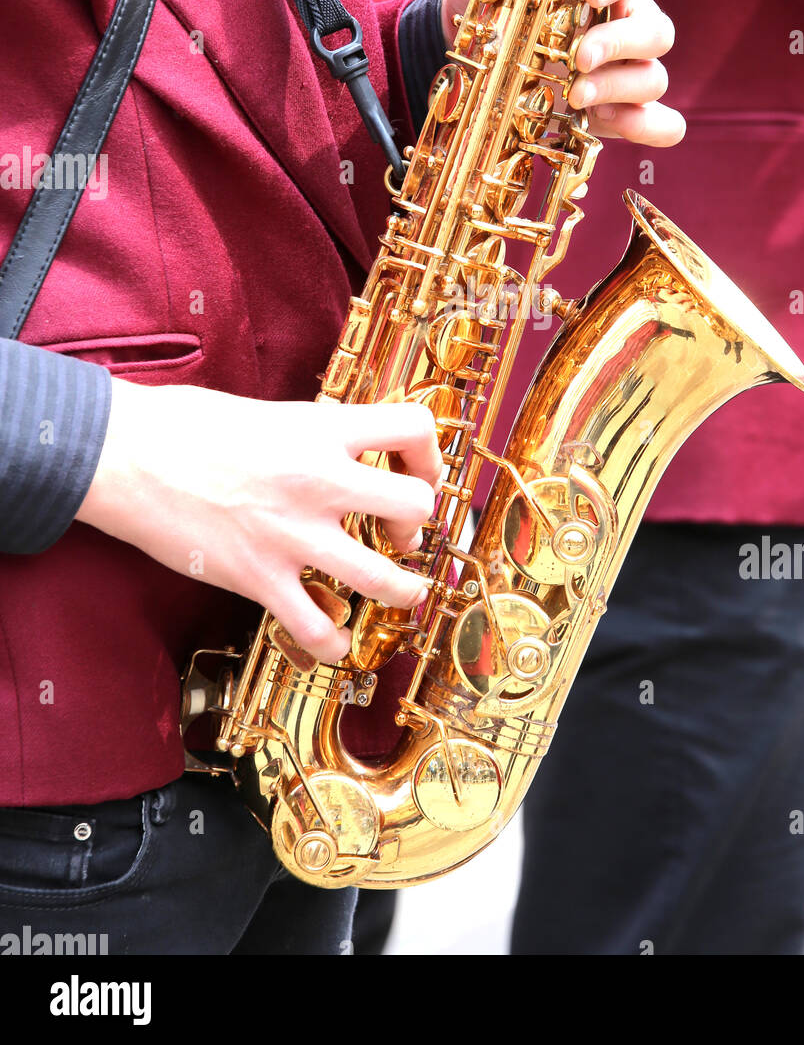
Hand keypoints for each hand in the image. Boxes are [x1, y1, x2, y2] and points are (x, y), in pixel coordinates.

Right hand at [76, 380, 443, 664]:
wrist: (123, 454)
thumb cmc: (184, 425)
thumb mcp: (269, 412)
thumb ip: (315, 434)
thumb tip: (345, 451)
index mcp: (323, 429)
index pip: (415, 428)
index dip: (430, 454)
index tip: (417, 472)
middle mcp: (320, 480)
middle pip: (416, 505)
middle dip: (419, 526)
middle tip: (400, 535)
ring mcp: (292, 533)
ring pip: (385, 578)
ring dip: (404, 591)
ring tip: (402, 592)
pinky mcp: (259, 577)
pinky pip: (317, 629)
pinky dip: (334, 642)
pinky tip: (335, 635)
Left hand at [444, 0, 683, 146]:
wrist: (478, 56)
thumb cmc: (496, 2)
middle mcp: (626, 23)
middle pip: (656, 28)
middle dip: (620, 42)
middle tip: (578, 57)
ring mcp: (628, 71)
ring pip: (655, 76)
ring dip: (619, 88)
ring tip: (574, 95)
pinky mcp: (622, 113)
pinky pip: (662, 123)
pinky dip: (647, 126)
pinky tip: (608, 124)